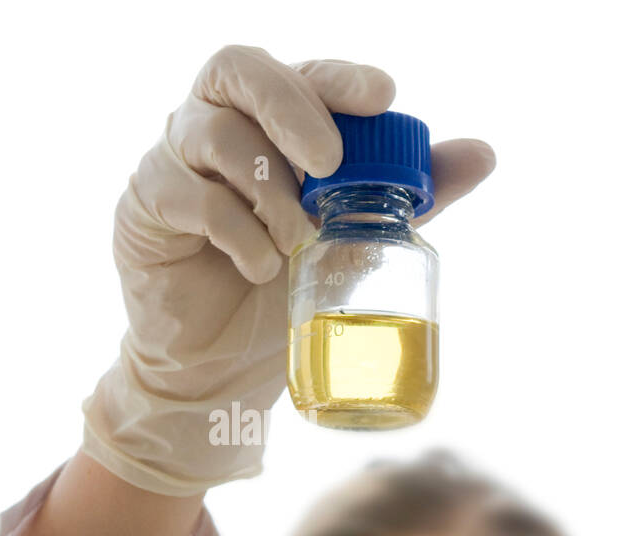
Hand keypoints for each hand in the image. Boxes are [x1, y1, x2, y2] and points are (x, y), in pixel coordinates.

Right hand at [81, 44, 496, 495]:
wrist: (218, 370)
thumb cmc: (282, 296)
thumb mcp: (355, 243)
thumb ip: (406, 196)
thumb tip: (484, 154)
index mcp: (265, 122)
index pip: (297, 74)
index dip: (336, 77)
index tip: (382, 96)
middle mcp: (213, 125)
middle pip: (239, 72)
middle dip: (292, 108)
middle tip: (329, 162)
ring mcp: (171, 161)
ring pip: (215, 135)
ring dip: (269, 189)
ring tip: (296, 240)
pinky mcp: (144, 206)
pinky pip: (187, 194)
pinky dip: (235, 229)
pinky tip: (260, 265)